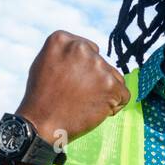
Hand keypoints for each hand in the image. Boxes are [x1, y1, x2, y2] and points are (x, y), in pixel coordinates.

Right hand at [0, 31, 131, 164]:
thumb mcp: (45, 62)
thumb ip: (66, 53)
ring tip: (83, 103)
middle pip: (102, 63)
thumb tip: (89, 50)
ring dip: (104, 92)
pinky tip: (94, 110)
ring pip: (114, 78)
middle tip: (75, 95)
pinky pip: (124, 95)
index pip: (89, 50)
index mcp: (62, 39)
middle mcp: (81, 48)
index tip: (67, 81)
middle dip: (94, 80)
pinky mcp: (111, 85)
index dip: (82, 69)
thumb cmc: (41, 97)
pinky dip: (114, 105)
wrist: (40, 124)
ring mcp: (98, 66)